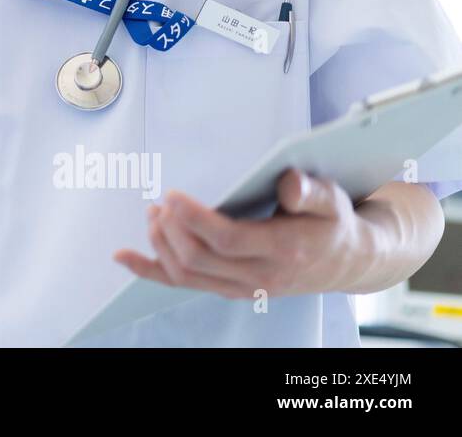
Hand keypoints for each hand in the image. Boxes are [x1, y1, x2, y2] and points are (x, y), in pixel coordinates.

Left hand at [113, 168, 374, 298]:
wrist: (348, 261)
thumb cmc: (333, 222)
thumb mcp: (333, 199)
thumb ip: (310, 191)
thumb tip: (288, 183)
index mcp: (283, 250)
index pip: (227, 240)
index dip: (193, 218)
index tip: (172, 195)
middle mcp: (261, 276)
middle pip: (199, 260)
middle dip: (172, 230)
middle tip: (161, 203)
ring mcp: (243, 288)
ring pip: (187, 275)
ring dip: (160, 244)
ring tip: (153, 214)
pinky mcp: (230, 289)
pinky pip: (183, 285)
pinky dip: (150, 271)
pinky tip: (123, 256)